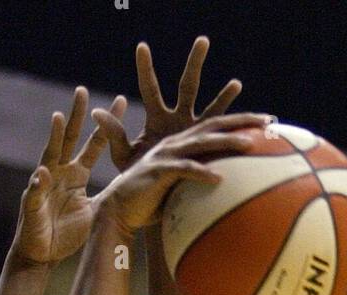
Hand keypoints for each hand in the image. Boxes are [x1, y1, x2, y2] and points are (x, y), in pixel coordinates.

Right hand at [12, 87, 113, 265]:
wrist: (42, 254)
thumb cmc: (66, 233)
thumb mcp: (94, 211)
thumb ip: (109, 195)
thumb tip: (135, 188)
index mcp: (76, 174)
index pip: (94, 144)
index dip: (107, 126)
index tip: (120, 101)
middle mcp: (59, 173)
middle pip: (70, 139)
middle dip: (76, 115)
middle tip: (83, 90)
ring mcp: (44, 185)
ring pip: (49, 156)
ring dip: (54, 138)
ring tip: (59, 119)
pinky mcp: (31, 204)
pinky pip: (35, 193)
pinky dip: (39, 184)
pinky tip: (43, 174)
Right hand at [92, 114, 269, 233]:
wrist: (122, 209)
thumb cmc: (153, 200)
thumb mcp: (178, 187)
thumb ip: (198, 180)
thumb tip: (225, 188)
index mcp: (184, 141)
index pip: (218, 125)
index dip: (242, 120)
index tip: (268, 121)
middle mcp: (177, 141)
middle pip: (215, 124)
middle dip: (240, 117)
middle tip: (267, 119)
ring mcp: (168, 154)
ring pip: (202, 143)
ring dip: (226, 141)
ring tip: (249, 144)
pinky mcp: (159, 170)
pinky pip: (184, 170)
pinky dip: (201, 174)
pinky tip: (218, 179)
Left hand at [96, 35, 243, 172]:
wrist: (155, 201)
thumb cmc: (139, 178)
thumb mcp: (124, 156)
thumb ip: (114, 134)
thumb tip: (95, 112)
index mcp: (156, 117)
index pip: (149, 88)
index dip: (145, 69)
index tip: (142, 47)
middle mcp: (178, 118)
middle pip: (187, 85)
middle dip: (195, 63)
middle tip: (203, 41)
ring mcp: (194, 131)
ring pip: (211, 108)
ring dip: (224, 95)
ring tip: (236, 84)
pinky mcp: (206, 147)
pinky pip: (222, 138)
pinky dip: (236, 130)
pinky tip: (250, 125)